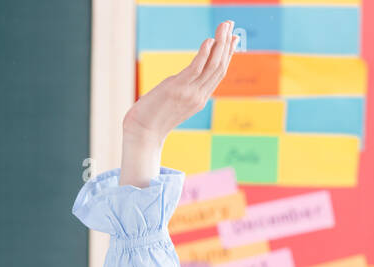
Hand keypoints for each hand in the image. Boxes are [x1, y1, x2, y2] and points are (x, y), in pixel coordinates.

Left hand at [120, 20, 236, 186]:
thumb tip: (177, 80)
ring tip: (224, 26)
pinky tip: (209, 41)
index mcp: (199, 99)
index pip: (218, 74)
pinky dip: (204, 54)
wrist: (141, 135)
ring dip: (220, 43)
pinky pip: (196, 69)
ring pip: (212, 66)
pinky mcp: (177, 89)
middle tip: (230, 24)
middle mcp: (198, 96)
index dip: (227, 55)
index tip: (232, 38)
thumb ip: (179, 90)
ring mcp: (189, 93)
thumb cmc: (150, 119)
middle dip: (226, 44)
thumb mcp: (171, 103)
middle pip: (219, 67)